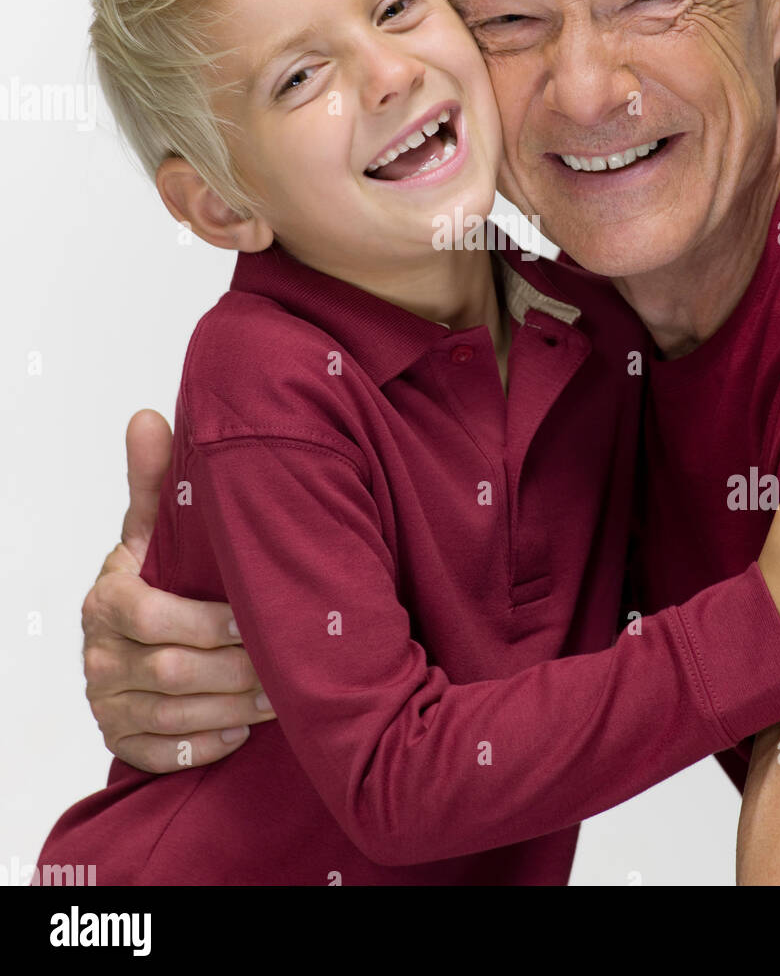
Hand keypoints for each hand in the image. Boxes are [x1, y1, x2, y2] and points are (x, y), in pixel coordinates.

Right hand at [82, 409, 276, 772]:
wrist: (134, 638)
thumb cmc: (156, 575)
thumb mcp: (153, 530)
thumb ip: (153, 481)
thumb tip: (146, 416)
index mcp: (107, 600)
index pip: (152, 618)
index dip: (208, 622)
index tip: (255, 616)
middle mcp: (99, 656)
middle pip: (174, 672)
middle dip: (238, 668)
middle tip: (288, 661)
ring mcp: (107, 703)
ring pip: (179, 716)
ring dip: (237, 708)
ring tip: (283, 695)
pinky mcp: (122, 742)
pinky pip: (167, 756)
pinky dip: (210, 746)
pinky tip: (244, 730)